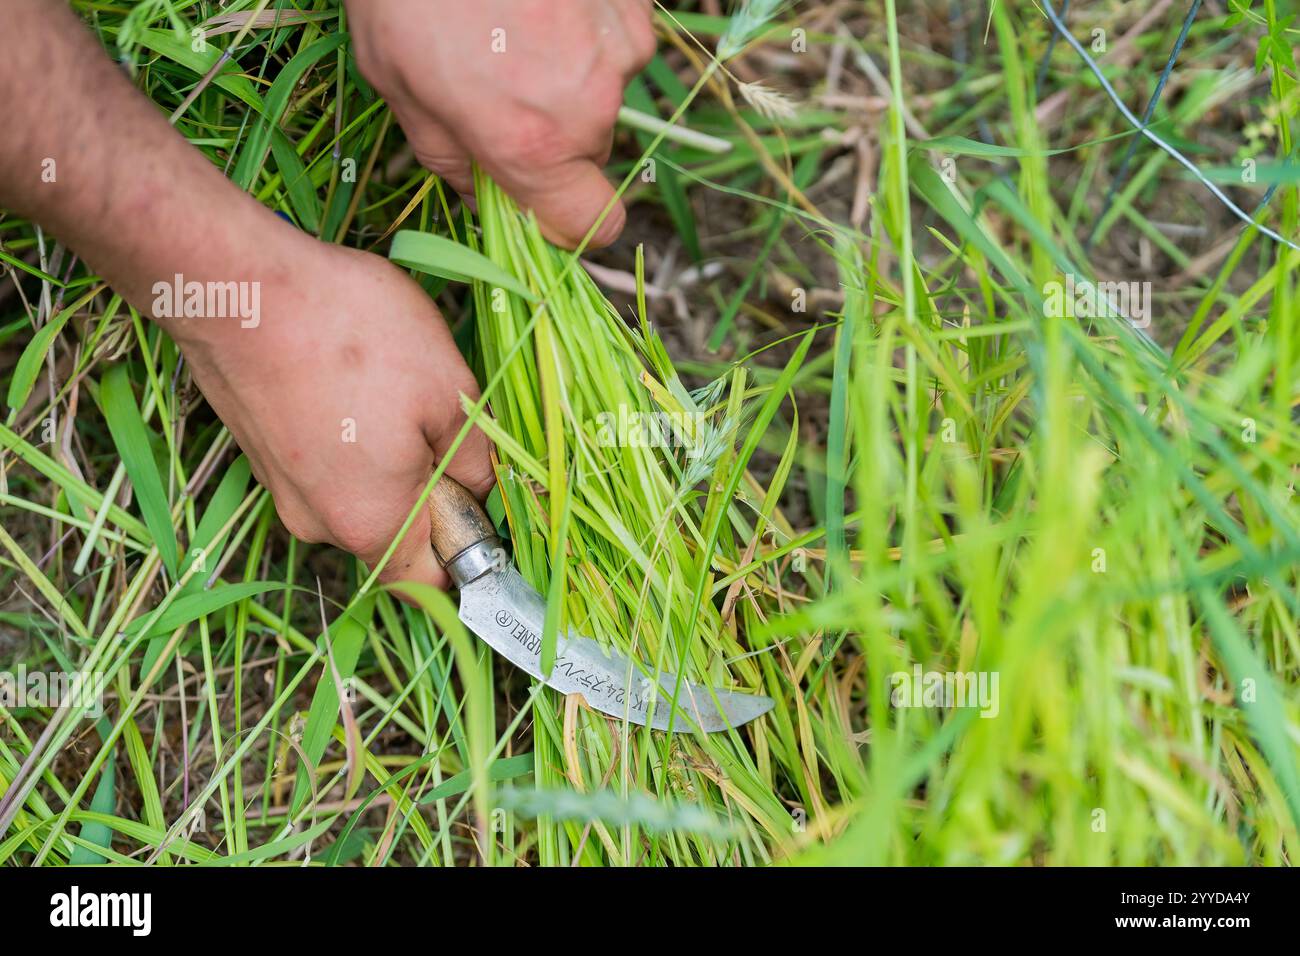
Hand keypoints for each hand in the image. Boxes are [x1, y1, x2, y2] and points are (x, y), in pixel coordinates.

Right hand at [170, 239, 494, 590]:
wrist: (236, 283)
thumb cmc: (352, 333)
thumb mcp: (449, 392)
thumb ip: (477, 460)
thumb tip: (484, 493)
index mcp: (370, 524)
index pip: (428, 587)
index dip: (465, 553)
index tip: (481, 504)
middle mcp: (316, 522)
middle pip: (395, 537)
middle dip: (429, 491)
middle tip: (440, 422)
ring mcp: (281, 487)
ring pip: (359, 493)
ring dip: (388, 456)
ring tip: (392, 387)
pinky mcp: (261, 449)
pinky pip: (324, 463)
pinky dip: (347, 435)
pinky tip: (353, 380)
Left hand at [346, 0, 655, 248]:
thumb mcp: (396, 85)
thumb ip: (449, 159)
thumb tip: (481, 195)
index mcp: (531, 145)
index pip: (594, 226)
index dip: (566, 222)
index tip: (536, 201)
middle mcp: (589, 106)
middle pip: (590, 158)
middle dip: (550, 140)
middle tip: (496, 89)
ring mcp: (618, 50)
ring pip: (602, 98)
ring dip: (565, 82)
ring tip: (509, 31)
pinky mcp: (633, 6)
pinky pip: (613, 46)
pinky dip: (581, 36)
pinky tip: (538, 5)